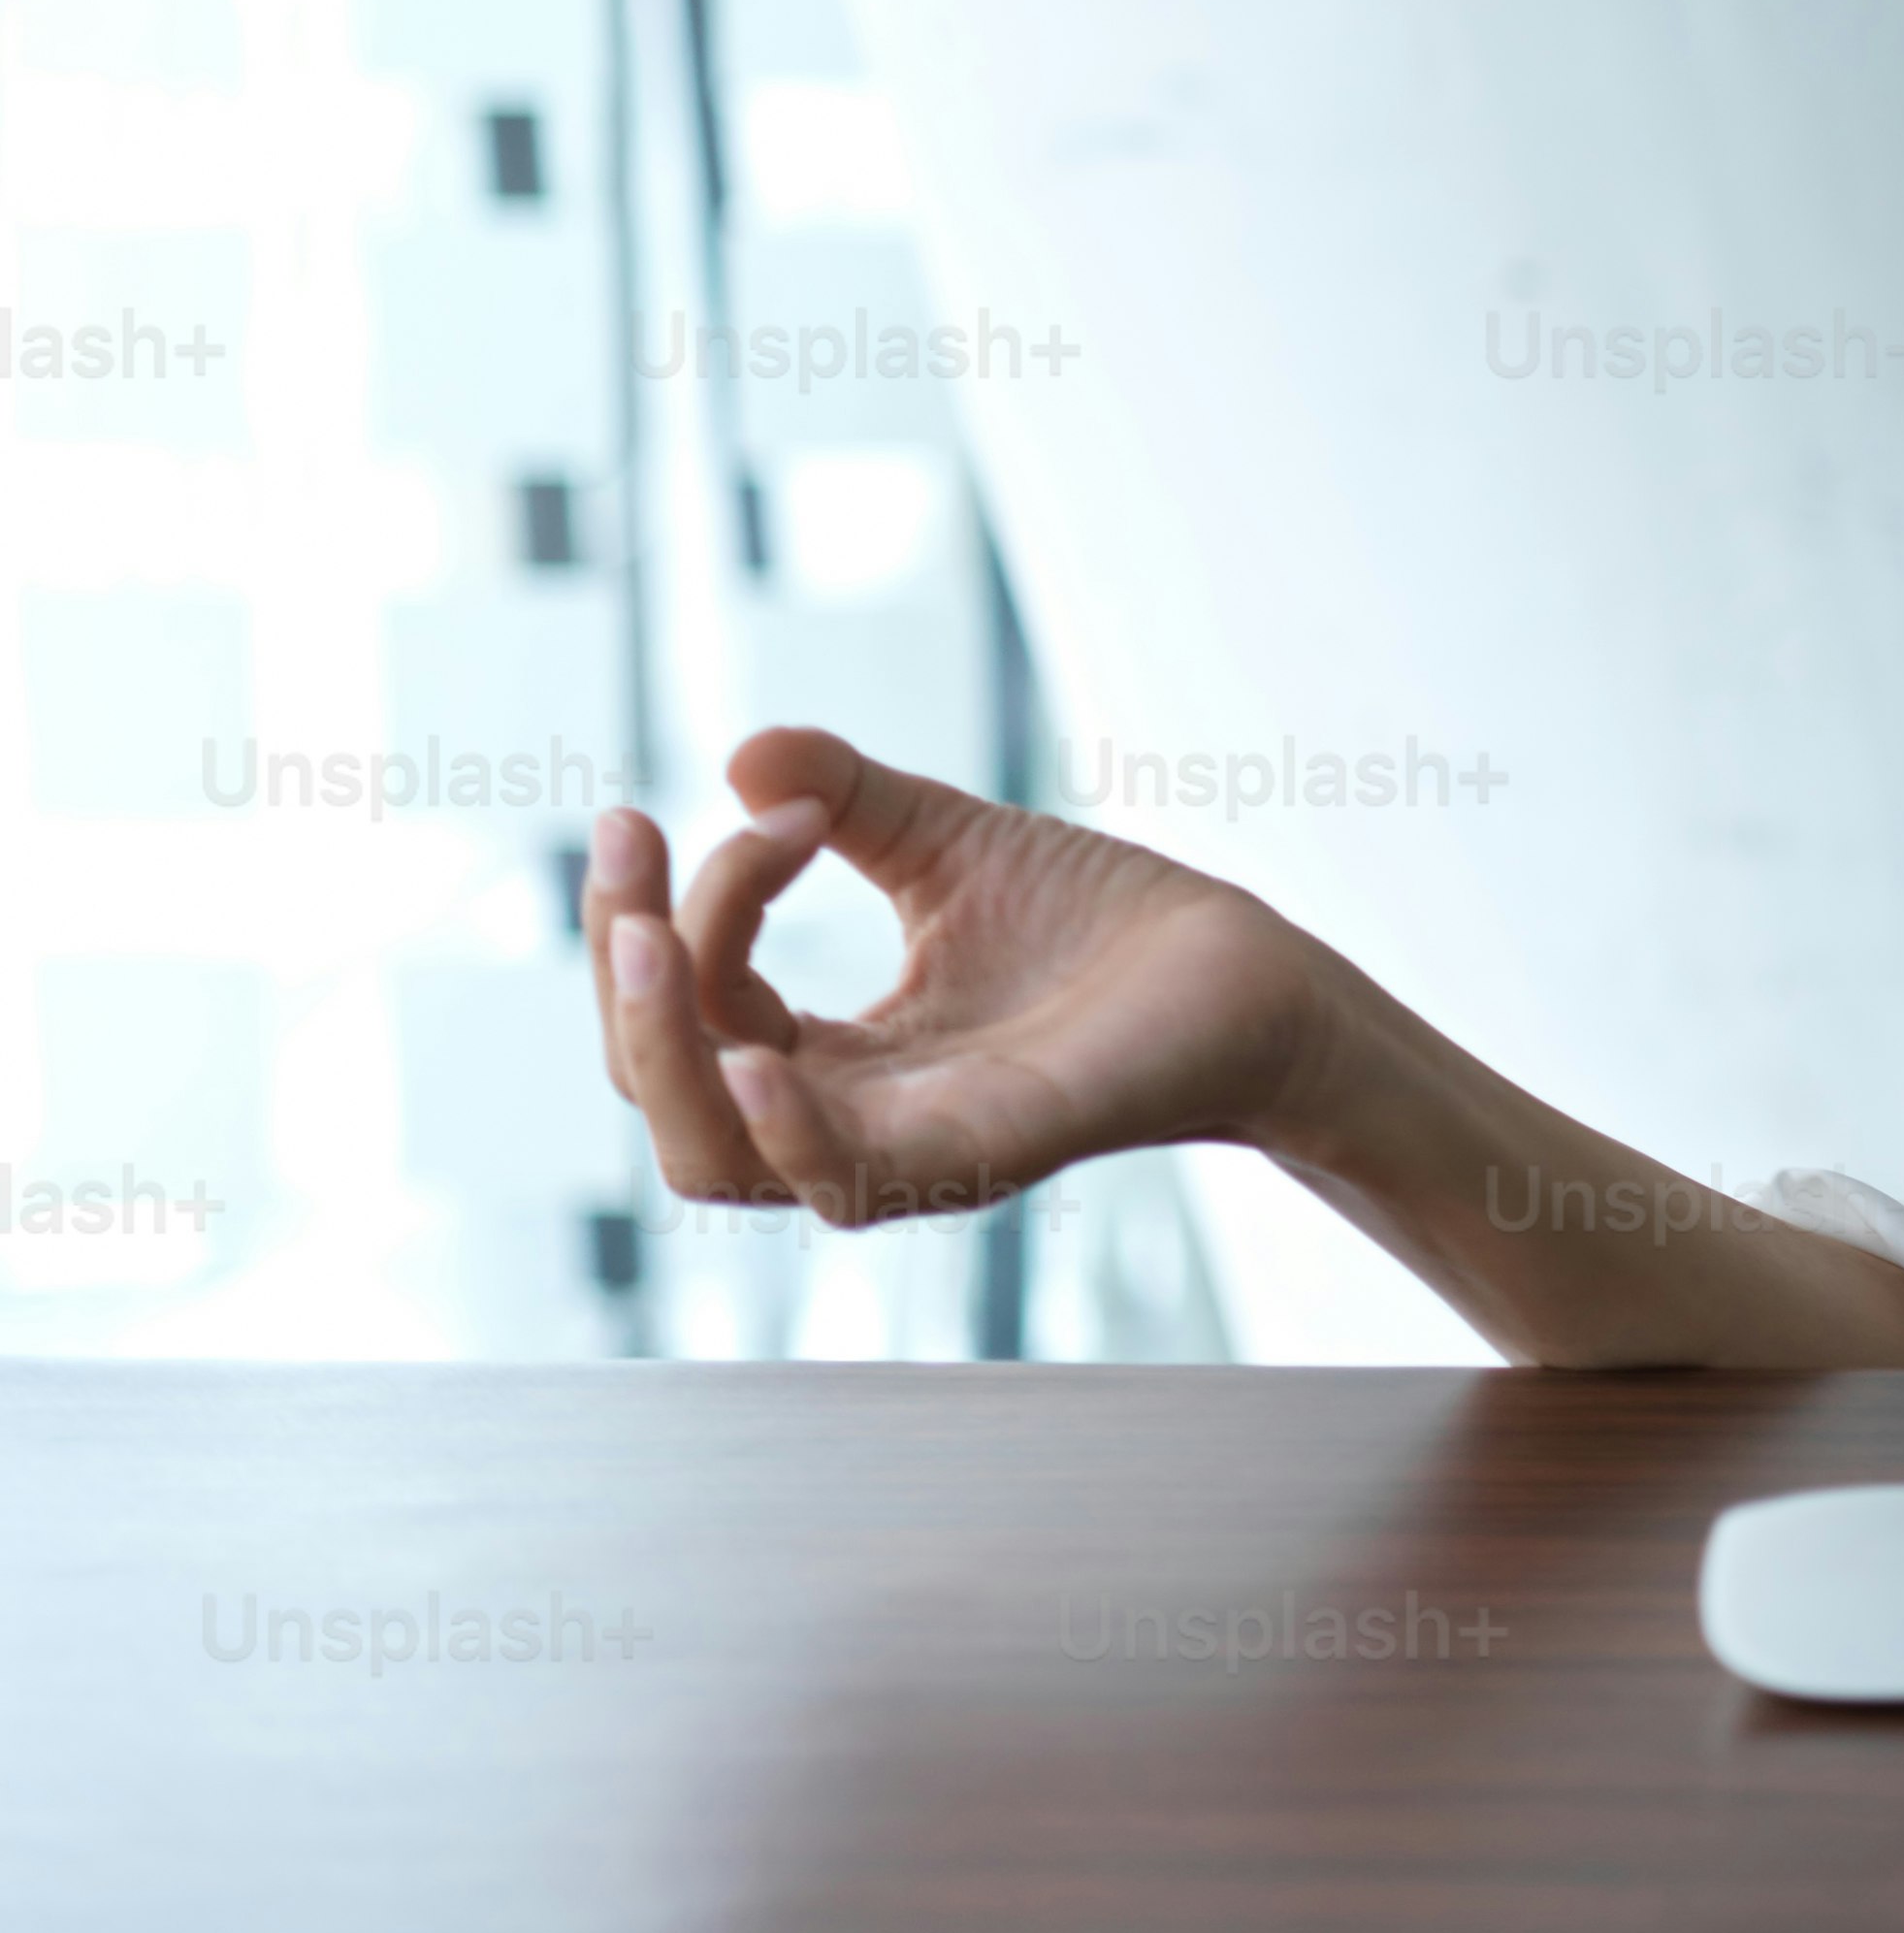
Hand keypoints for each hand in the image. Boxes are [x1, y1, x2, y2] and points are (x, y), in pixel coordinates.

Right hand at [591, 728, 1355, 1235]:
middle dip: (624, 970)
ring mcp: (913, 1150)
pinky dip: (785, 1128)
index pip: (689, 1005)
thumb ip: (843, 802)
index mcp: (829, 1059)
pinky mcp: (990, 1153)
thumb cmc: (1099, 926)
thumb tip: (741, 753)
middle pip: (663, 1091)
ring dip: (663, 1049)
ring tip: (655, 942)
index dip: (680, 899)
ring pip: (715, 1159)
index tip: (759, 795)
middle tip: (629, 846)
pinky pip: (845, 1179)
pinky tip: (756, 1052)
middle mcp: (849, 1121)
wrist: (1250, 970)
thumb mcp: (948, 844)